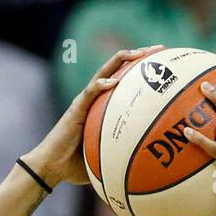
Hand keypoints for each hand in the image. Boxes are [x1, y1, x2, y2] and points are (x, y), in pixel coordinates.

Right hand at [24, 46, 166, 188]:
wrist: (52, 167)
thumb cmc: (76, 166)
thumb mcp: (106, 159)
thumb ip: (122, 155)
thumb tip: (145, 167)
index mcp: (103, 105)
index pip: (125, 80)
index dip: (143, 70)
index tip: (163, 63)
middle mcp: (95, 97)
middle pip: (118, 68)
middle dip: (139, 55)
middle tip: (159, 48)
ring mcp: (84, 100)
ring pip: (104, 72)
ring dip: (121, 60)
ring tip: (138, 54)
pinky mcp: (75, 108)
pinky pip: (90, 93)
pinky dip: (101, 85)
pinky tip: (114, 81)